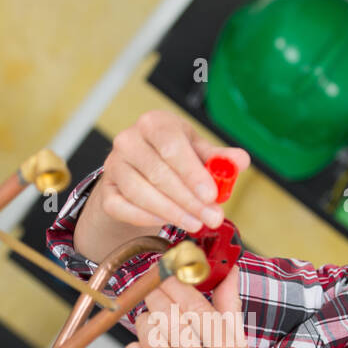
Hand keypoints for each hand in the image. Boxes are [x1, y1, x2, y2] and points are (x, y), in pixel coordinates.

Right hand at [90, 110, 250, 234]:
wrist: (139, 173)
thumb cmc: (173, 158)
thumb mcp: (198, 153)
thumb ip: (219, 158)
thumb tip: (241, 160)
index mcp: (154, 123)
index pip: (172, 146)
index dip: (192, 172)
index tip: (211, 195)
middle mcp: (129, 140)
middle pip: (159, 173)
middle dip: (189, 200)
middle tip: (212, 217)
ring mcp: (114, 166)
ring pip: (140, 192)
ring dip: (171, 212)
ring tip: (196, 224)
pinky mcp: (106, 191)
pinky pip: (123, 208)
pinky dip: (145, 217)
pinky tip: (166, 222)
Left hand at [122, 269, 267, 347]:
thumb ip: (230, 310)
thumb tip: (227, 271)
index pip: (198, 306)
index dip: (177, 283)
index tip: (170, 274)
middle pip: (169, 318)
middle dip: (157, 297)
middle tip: (156, 293)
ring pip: (149, 336)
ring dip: (145, 320)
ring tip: (152, 320)